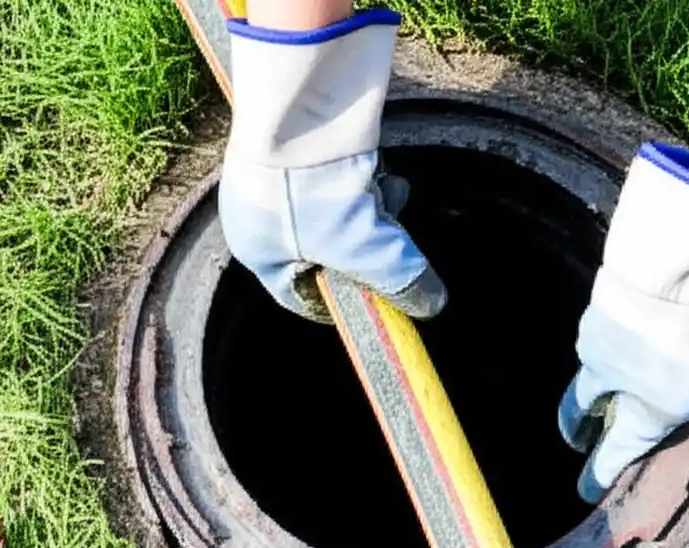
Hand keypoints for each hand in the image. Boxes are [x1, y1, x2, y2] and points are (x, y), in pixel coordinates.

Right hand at [218, 9, 446, 323]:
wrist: (304, 104)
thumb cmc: (319, 193)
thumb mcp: (366, 250)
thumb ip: (400, 279)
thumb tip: (431, 303)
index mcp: (257, 252)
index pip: (301, 296)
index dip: (347, 301)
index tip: (383, 300)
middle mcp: (259, 216)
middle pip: (325, 250)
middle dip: (367, 247)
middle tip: (392, 239)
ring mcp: (277, 176)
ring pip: (336, 211)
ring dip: (369, 209)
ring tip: (387, 195)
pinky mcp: (300, 142)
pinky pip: (337, 175)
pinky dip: (361, 177)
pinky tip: (377, 168)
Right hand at [561, 142, 688, 502]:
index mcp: (653, 411)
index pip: (618, 451)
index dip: (600, 471)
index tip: (586, 488)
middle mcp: (616, 378)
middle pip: (581, 406)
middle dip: (576, 423)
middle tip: (575, 432)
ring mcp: (602, 334)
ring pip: (590, 360)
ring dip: (595, 369)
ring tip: (602, 367)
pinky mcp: (603, 295)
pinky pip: (602, 320)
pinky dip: (611, 326)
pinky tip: (627, 314)